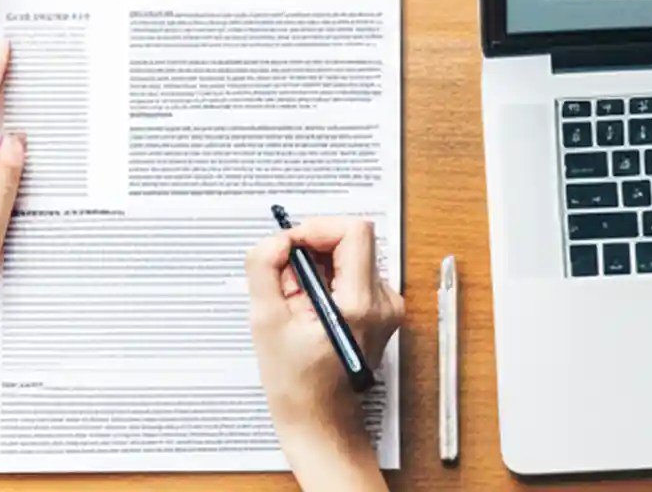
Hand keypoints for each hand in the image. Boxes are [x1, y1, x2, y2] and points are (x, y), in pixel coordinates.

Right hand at [245, 218, 402, 486]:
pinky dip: (327, 282)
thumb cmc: (297, 385)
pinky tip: (310, 312)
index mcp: (359, 304)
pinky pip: (352, 275)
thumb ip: (265, 269)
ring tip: (297, 305)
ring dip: (317, 269)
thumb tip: (277, 240)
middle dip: (312, 252)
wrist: (321, 422)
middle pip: (350, 241)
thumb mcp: (266, 322)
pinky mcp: (381, 311)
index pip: (352, 231)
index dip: (316, 229)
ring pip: (349, 257)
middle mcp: (382, 302)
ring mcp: (385, 307)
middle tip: (288, 284)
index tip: (291, 246)